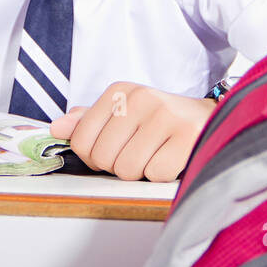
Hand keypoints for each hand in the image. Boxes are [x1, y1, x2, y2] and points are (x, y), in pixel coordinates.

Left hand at [49, 82, 215, 181]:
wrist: (210, 119)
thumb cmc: (162, 121)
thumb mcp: (124, 114)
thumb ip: (89, 121)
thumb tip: (56, 128)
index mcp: (121, 91)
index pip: (82, 140)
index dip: (94, 156)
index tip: (113, 150)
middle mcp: (141, 98)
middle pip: (103, 158)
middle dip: (118, 165)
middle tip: (139, 153)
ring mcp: (165, 115)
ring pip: (127, 169)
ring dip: (140, 172)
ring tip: (155, 155)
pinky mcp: (187, 135)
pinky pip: (155, 174)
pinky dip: (161, 175)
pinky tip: (171, 159)